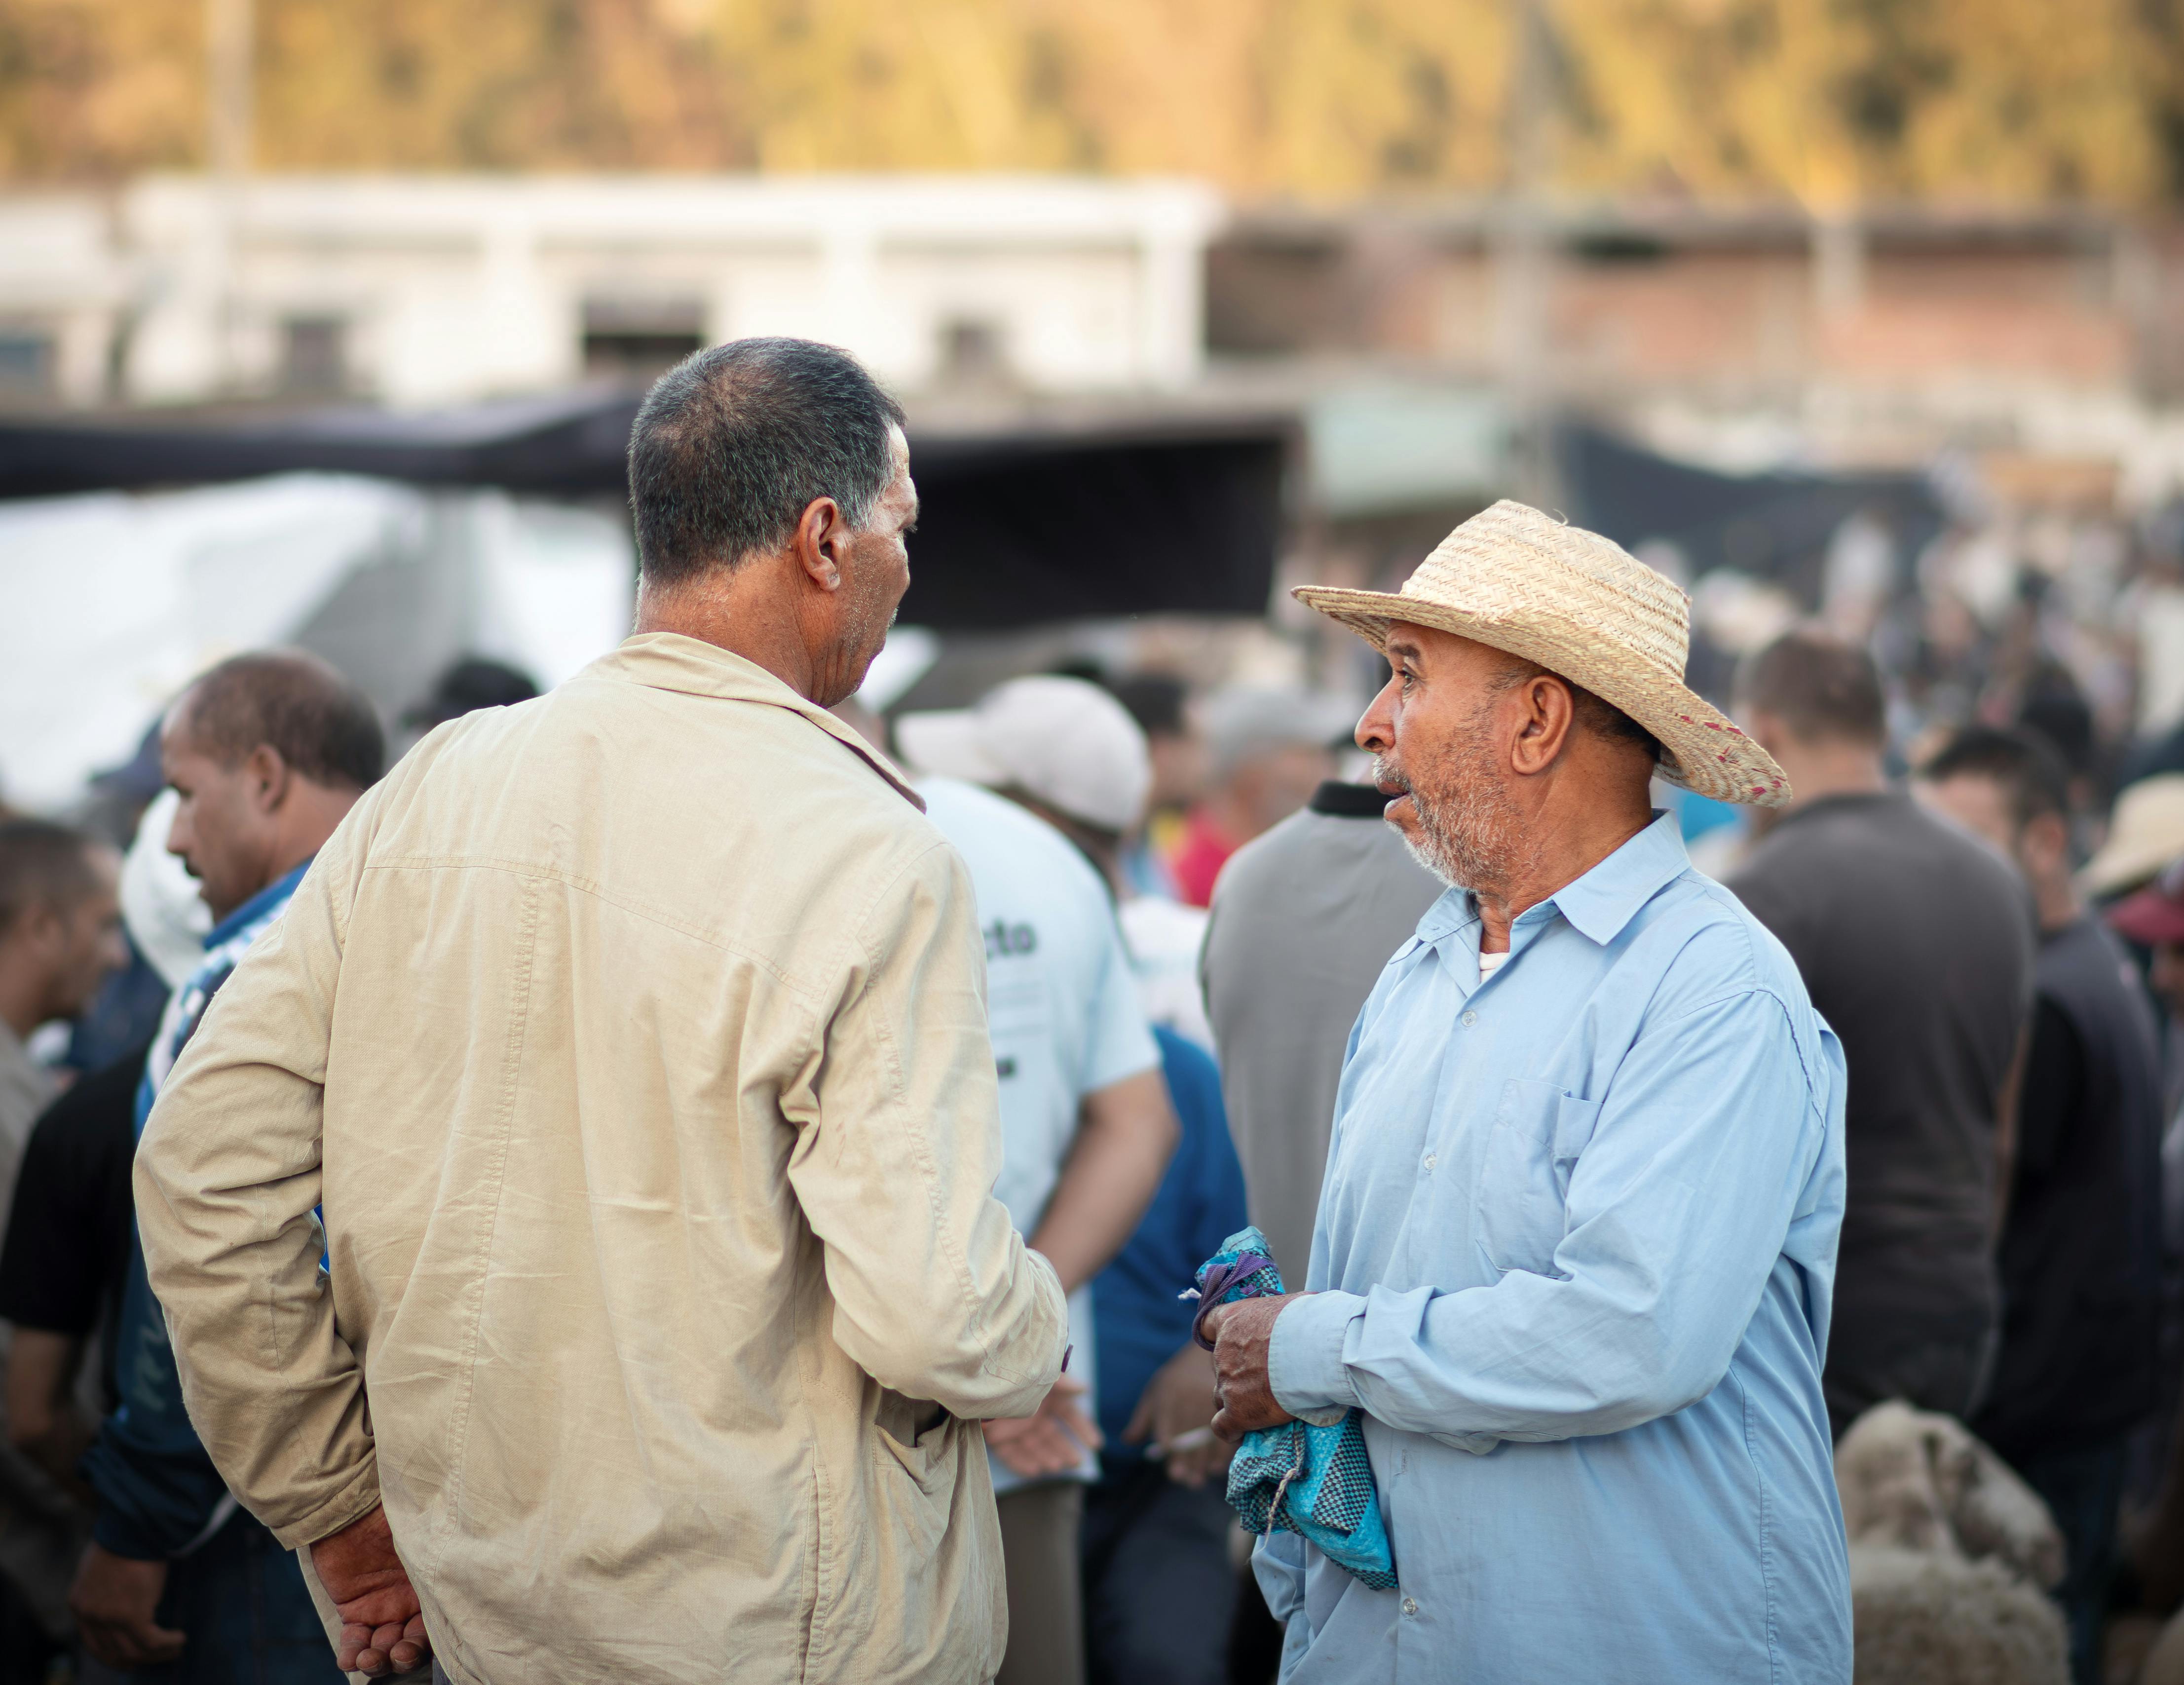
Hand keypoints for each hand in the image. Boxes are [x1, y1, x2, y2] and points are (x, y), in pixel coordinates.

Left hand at [70, 1544, 184, 1668]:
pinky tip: (179, 1638)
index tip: (130, 1660)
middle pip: (114, 1652)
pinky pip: (152, 1641)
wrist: (132, 1525)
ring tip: (175, 1648)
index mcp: (78, 1604)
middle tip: (158, 1657)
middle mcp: (90, 1615)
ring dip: (157, 1654)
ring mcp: (109, 1618)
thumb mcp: (101, 1566)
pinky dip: (167, 1644)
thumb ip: (104, 1589)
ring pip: (134, 1650)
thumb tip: (122, 1598)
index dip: (113, 1657)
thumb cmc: (122, 1537)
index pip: (93, 1643)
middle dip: (138, 1659)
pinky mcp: (131, 1616)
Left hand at [309, 1504, 430, 1675]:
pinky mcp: (354, 1609)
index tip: (425, 1643)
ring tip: (370, 1658)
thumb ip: (447, 1551)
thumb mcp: (430, 1532)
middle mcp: (411, 1602)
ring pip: (383, 1648)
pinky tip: (351, 1658)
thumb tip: (477, 1563)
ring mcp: (382, 1608)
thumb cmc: (398, 1514)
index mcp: (433, 1586)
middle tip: (398, 1652)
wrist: (355, 1506)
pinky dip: (352, 1654)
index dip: (435, 1641)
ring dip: (379, 1660)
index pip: (440, 1624)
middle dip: (406, 1655)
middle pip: (413, 1643)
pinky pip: (354, 1641)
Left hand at [984, 1372, 1102, 1477]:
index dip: (1083, 1429)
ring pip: (1034, 1447)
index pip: (1070, 1415)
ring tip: (1055, 1466)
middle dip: (1065, 1449)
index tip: (1096, 1445)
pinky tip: (1033, 1471)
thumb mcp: (1041, 1372)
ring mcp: (1015, 1426)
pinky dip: (1021, 1463)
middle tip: (1076, 1462)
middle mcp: (1033, 1413)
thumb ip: (1062, 1381)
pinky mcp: (997, 1437)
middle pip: (1053, 1435)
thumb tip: (1086, 1389)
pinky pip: (1011, 1454)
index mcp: (1046, 1397)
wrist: (978, 1374)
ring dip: (1046, 1456)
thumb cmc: (1014, 1369)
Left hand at [1125, 1341, 1231, 1488]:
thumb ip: (1141, 1419)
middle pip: (1188, 1437)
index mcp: (1168, 1399)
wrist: (1207, 1353)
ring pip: (1207, 1438)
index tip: (1173, 1470)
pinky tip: (1217, 1467)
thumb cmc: (1176, 1379)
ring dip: (1204, 1462)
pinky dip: (1222, 1452)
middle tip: (1185, 1481)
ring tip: (1198, 1480)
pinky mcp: (1227, 1406)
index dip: (1170, 1450)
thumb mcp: (1154, 1393)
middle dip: (1187, 1461)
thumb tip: (1127, 1441)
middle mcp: (1188, 1402)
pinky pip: (1226, 1431)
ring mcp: (1209, 1404)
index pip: (1168, 1427)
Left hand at [1206, 1292, 1305, 1441]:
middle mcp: (1222, 1351)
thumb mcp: (1291, 1306)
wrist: (1315, 1351)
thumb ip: (1280, 1317)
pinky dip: (1232, 1430)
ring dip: (1236, 1401)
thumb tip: (1299, 1321)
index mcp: (1232, 1320)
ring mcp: (1227, 1383)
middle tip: (1263, 1378)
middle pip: (1220, 1367)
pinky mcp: (1238, 1412)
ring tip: (1259, 1406)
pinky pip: (1223, 1426)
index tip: (1234, 1344)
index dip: (1219, 1337)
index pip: (1209, 1325)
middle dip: (1237, 1373)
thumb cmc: (1310, 1322)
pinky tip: (1243, 1432)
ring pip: (1221, 1397)